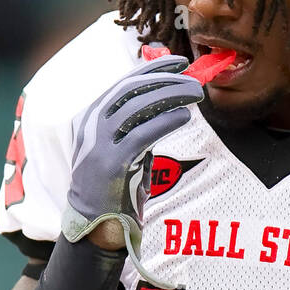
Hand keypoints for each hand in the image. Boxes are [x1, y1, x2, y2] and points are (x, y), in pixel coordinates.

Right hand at [62, 55, 203, 281]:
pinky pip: (142, 133)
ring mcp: (98, 144)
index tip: (180, 61)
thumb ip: (138, 127)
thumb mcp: (123, 150)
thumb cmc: (114, 190)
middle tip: (195, 79)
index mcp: (92, 118)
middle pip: (131, 89)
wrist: (95, 228)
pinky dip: (166, 121)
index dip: (153, 68)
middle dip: (166, 78)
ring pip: (137, 106)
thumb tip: (168, 100)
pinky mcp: (111, 163)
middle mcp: (92, 126)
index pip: (124, 82)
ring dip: (171, 95)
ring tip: (196, 95)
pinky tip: (185, 117)